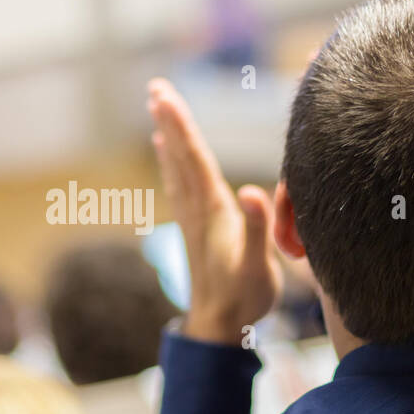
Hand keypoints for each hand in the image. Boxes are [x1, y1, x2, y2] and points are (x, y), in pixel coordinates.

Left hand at [147, 78, 281, 344]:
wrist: (218, 326)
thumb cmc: (244, 296)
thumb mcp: (258, 266)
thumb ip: (257, 229)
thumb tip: (252, 191)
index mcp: (214, 210)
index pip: (195, 158)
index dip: (181, 126)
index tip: (165, 96)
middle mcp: (198, 208)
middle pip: (181, 155)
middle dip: (170, 120)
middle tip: (155, 87)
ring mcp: (194, 218)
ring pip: (177, 167)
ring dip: (168, 135)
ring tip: (157, 108)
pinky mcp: (195, 227)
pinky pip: (179, 183)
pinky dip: (171, 160)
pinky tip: (165, 150)